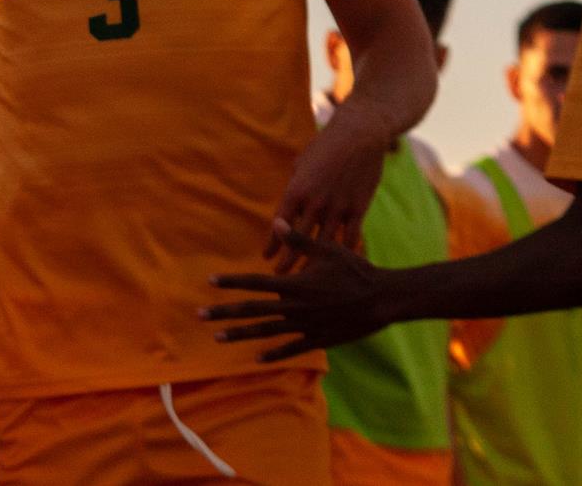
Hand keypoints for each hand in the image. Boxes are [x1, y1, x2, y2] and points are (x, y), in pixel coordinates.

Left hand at [203, 229, 393, 361]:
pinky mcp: (318, 339)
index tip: (210, 282)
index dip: (231, 282)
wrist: (382, 298)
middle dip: (224, 312)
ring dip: (240, 334)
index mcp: (294, 284)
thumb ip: (299, 239)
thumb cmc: (354, 269)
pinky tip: (257, 359)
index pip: (255, 282)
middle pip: (252, 310)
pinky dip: (274, 354)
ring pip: (266, 331)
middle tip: (199, 315)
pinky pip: (291, 348)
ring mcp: (305, 325)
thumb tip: (276, 222)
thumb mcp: (326, 249)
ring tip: (217, 338)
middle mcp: (295, 307)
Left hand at [266, 104, 386, 270]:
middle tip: (280, 278)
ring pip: (322, 244)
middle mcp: (315, 202)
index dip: (272, 243)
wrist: (359, 134)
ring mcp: (338, 207)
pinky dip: (344, 254)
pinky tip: (339, 266)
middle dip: (288, 260)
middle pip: (297, 239)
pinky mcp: (358, 208)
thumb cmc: (326, 145)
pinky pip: (350, 238)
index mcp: (296, 189)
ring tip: (306, 279)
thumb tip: (289, 205)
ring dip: (313, 262)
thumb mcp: (302, 163)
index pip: (279, 224)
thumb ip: (295, 187)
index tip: (266, 257)